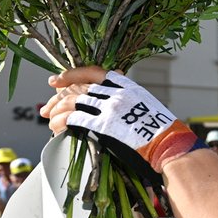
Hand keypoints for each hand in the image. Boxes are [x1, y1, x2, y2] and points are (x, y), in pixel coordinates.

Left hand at [45, 69, 201, 174]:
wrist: (171, 146)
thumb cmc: (163, 133)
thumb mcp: (146, 107)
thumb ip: (127, 102)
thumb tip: (110, 108)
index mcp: (126, 85)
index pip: (92, 72)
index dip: (70, 75)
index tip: (56, 82)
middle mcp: (115, 92)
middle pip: (77, 89)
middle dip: (57, 98)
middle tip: (46, 108)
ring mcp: (109, 108)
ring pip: (72, 103)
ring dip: (57, 112)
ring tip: (49, 121)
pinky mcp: (104, 125)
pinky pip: (74, 119)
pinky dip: (62, 123)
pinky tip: (56, 129)